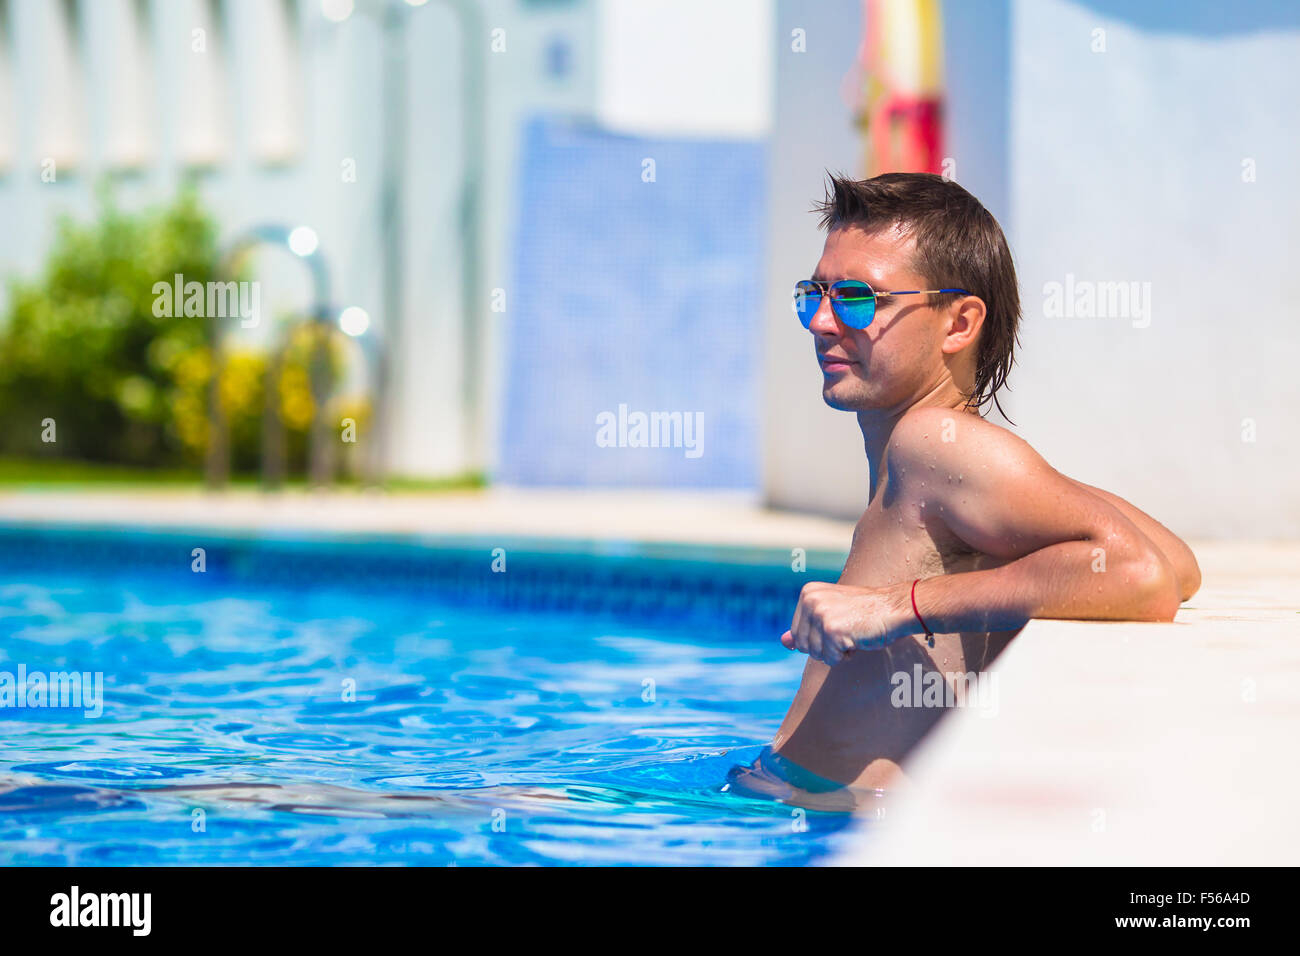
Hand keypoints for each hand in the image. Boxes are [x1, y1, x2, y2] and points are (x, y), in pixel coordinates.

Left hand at [780, 582, 908, 663]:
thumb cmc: (866, 612)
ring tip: (852, 633)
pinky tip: (857, 639)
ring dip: (836, 652)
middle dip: (825, 647)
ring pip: (816, 654)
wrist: (896, 608)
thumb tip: (783, 643)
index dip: (817, 639)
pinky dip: (845, 656)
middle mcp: (810, 600)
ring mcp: (820, 614)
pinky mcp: (832, 630)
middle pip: (803, 646)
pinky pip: (831, 659)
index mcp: (807, 592)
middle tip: (847, 630)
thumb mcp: (832, 614)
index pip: (796, 634)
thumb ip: (806, 627)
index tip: (838, 624)